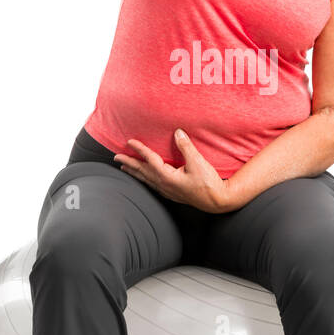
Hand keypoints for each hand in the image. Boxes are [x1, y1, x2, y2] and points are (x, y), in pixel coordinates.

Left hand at [114, 129, 231, 211]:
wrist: (217, 201)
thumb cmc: (208, 183)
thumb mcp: (198, 162)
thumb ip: (186, 147)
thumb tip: (177, 132)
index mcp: (168, 177)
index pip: (150, 160)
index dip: (139, 149)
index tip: (129, 141)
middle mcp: (164, 185)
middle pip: (142, 171)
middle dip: (129, 163)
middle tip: (116, 157)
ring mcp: (167, 191)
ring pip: (146, 180)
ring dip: (135, 172)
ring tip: (124, 168)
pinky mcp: (172, 193)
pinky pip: (152, 185)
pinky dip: (145, 179)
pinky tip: (145, 179)